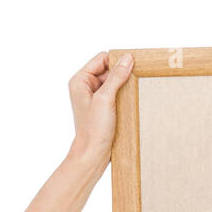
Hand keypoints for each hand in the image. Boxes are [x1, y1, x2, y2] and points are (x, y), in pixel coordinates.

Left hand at [68, 51, 133, 169]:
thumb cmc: (93, 129)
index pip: (102, 58)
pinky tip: (128, 103)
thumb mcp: (105, 99)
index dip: (117, 61)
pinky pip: (117, 93)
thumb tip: (127, 58)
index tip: (132, 67)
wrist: (93, 153)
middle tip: (131, 84)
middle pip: (109, 69)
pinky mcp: (103, 106)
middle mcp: (86, 86)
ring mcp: (95, 96)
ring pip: (114, 81)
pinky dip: (124, 95)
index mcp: (80, 80)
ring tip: (128, 97)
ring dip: (124, 86)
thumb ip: (116, 77)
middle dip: (121, 74)